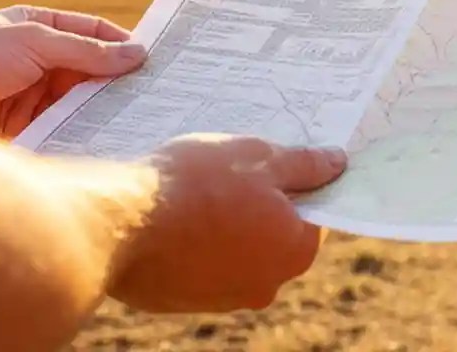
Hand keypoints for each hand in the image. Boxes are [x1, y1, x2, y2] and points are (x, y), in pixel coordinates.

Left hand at [0, 5, 146, 137]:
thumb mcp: (34, 42)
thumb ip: (86, 51)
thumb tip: (137, 53)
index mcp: (37, 28)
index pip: (93, 33)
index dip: (124, 44)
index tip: (159, 61)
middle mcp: (35, 63)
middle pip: (90, 72)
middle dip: (120, 84)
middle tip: (161, 98)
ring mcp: (28, 100)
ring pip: (79, 105)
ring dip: (104, 114)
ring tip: (143, 125)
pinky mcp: (20, 135)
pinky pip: (61, 133)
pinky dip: (82, 138)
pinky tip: (107, 148)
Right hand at [110, 135, 346, 312]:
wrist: (119, 222)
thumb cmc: (197, 183)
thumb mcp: (258, 156)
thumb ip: (304, 164)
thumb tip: (337, 163)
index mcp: (295, 251)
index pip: (311, 215)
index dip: (294, 185)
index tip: (270, 163)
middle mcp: (265, 285)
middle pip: (272, 236)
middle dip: (257, 204)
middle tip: (229, 169)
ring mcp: (221, 298)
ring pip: (233, 252)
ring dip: (222, 224)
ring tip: (193, 188)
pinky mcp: (181, 301)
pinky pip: (197, 266)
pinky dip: (191, 243)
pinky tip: (170, 215)